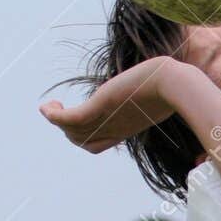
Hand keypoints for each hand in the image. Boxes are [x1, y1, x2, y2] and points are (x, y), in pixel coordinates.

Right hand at [39, 56, 183, 153]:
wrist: (173, 86)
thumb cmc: (173, 87)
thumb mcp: (159, 92)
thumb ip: (156, 89)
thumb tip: (165, 77)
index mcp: (125, 128)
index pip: (98, 143)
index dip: (83, 136)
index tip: (76, 118)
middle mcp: (114, 129)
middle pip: (81, 140)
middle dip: (66, 128)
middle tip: (58, 109)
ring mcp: (106, 119)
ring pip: (72, 132)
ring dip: (56, 119)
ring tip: (50, 106)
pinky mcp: (100, 107)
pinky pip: (69, 120)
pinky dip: (54, 116)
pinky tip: (47, 106)